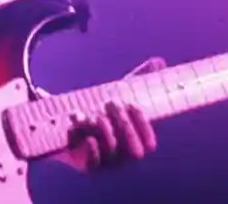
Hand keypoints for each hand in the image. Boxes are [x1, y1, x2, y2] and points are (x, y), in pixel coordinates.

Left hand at [57, 57, 164, 172]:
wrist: (69, 122)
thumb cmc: (102, 107)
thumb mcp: (120, 92)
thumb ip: (140, 78)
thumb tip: (159, 61)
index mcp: (136, 143)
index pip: (148, 144)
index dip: (144, 127)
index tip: (133, 105)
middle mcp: (123, 157)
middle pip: (133, 151)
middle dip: (124, 125)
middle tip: (112, 103)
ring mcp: (105, 163)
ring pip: (111, 151)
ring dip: (105, 129)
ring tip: (95, 112)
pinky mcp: (85, 165)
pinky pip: (90, 161)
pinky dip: (87, 140)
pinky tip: (82, 121)